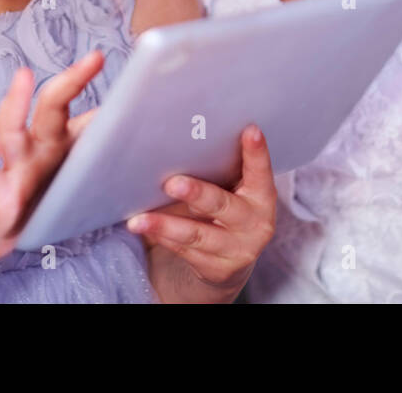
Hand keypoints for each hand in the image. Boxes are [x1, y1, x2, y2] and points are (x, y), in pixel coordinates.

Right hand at [0, 50, 103, 263]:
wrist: (0, 230)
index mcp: (58, 138)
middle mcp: (36, 145)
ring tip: (23, 75)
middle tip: (94, 59)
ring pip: (11, 129)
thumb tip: (140, 125)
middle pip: (50, 105)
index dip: (83, 76)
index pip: (70, 100)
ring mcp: (14, 166)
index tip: (102, 55)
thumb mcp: (71, 170)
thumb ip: (96, 146)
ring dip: (16, 103)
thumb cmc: (42, 195)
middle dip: (71, 80)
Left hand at [128, 124, 276, 299]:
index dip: (256, 153)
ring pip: (197, 235)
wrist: (231, 260)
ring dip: (165, 225)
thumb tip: (182, 140)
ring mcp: (237, 250)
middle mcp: (255, 224)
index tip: (250, 131)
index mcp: (262, 197)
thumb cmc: (227, 209)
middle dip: (197, 194)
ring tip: (139, 220)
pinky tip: (144, 230)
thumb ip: (221, 170)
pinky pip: (184, 251)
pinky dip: (162, 238)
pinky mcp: (217, 270)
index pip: (260, 172)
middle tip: (171, 183)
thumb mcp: (233, 189)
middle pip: (222, 205)